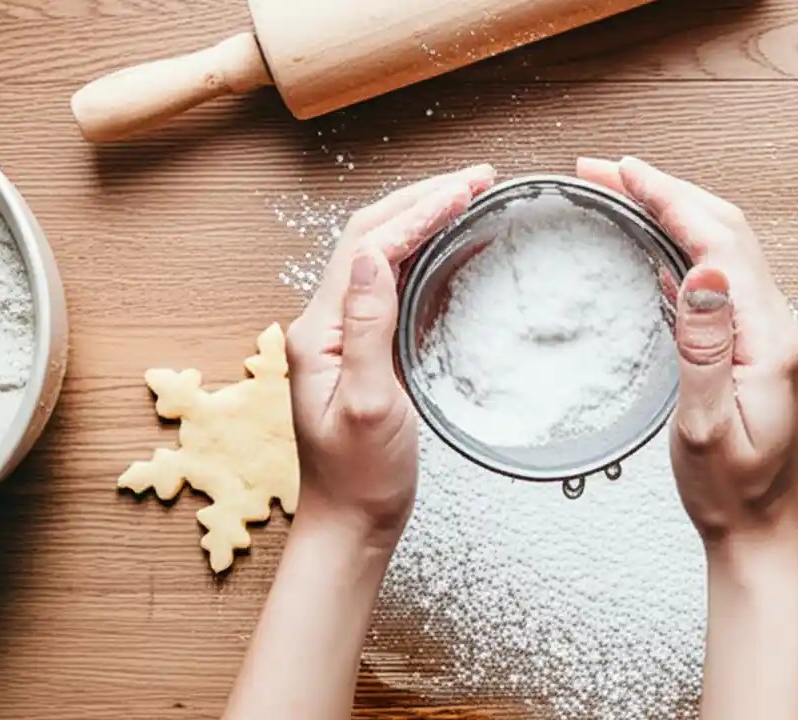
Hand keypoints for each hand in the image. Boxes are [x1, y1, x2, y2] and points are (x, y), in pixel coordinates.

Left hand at [285, 164, 496, 549]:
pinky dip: (425, 256)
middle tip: (477, 178)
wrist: (350, 524)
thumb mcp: (366, 405)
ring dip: (424, 220)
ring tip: (470, 198)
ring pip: (382, 256)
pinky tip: (454, 250)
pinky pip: (393, 286)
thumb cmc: (358, 478)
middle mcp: (326, 324)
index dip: (418, 209)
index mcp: (320, 331)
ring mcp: (343, 336)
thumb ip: (366, 329)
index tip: (465, 187)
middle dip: (422, 199)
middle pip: (371, 237)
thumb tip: (373, 256)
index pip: (368, 247)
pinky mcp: (364, 351)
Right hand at [577, 157, 797, 546]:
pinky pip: (716, 278)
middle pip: (723, 229)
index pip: (718, 240)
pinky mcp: (749, 345)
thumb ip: (704, 348)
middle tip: (603, 172)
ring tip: (620, 193)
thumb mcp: (706, 426)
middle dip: (665, 190)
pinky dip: (680, 247)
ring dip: (673, 212)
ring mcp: (764, 332)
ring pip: (720, 247)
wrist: (760, 530)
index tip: (620, 170)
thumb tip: (702, 272)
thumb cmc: (731, 490)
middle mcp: (773, 324)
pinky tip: (652, 246)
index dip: (668, 197)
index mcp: (766, 336)